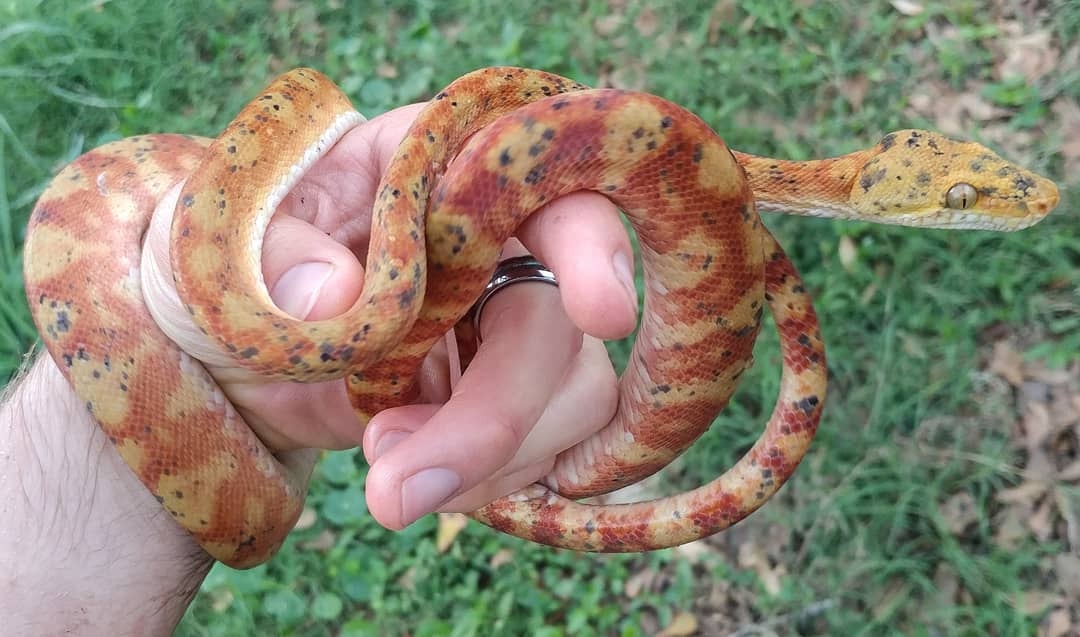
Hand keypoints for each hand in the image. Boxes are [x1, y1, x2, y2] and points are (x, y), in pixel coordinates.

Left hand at [143, 102, 639, 528]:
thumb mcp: (215, 248)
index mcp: (436, 170)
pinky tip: (418, 484)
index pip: (543, 182)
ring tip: (386, 482)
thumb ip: (272, 258)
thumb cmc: (222, 272)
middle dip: (499, 412)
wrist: (225, 361)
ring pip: (574, 391)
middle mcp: (494, 240)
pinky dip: (491, 481)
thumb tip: (335, 297)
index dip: (588, 241)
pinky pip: (549, 444)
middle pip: (560, 318)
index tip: (598, 312)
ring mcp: (506, 319)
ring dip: (490, 459)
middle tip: (402, 489)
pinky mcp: (505, 391)